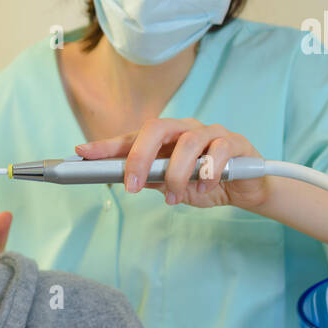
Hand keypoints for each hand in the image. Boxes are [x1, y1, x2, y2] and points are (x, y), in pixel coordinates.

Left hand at [76, 118, 268, 209]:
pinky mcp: (235, 143)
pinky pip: (218, 150)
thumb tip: (119, 180)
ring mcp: (210, 132)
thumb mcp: (170, 186)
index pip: (131, 136)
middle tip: (133, 187)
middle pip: (156, 128)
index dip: (106, 144)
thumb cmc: (203, 183)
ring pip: (187, 143)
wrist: (246, 189)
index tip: (82, 152)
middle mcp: (185, 129)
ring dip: (176, 176)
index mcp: (165, 139)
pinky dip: (208, 171)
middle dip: (139, 158)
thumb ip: (150, 179)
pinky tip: (204, 186)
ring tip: (174, 199)